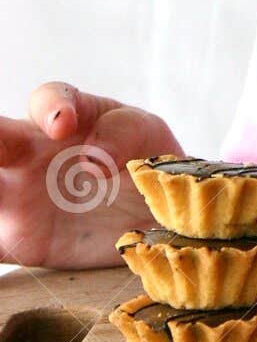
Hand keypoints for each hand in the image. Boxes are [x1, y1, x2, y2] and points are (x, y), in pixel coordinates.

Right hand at [0, 82, 182, 268]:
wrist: (156, 219)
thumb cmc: (148, 163)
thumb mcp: (150, 138)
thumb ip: (127, 132)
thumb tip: (94, 156)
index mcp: (70, 117)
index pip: (50, 101)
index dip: (52, 107)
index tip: (63, 125)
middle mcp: (33, 151)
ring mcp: (19, 195)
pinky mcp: (18, 239)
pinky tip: (1, 240)